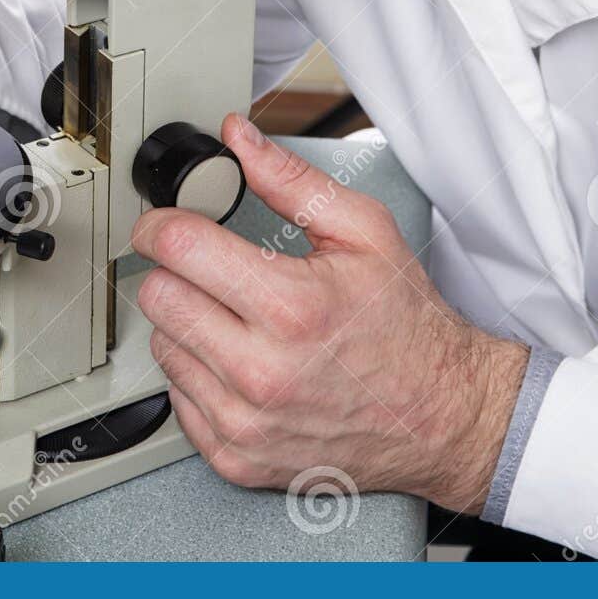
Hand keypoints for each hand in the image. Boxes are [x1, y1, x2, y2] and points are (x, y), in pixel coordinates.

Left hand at [133, 114, 527, 512]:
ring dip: (189, 326)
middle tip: (209, 270)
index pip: (178, 249)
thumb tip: (239, 140)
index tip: (162, 223)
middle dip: (176, 273)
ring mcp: (246, 421)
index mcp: (292, 306)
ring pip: (162, 349)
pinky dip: (199, 377)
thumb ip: (292, 180)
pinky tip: (239, 363)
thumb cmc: (406, 326)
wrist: (440, 414)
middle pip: (157, 298)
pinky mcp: (237, 458)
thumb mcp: (365, 232)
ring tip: (238, 320)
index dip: (159, 224)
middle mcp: (262, 371)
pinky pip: (177, 400)